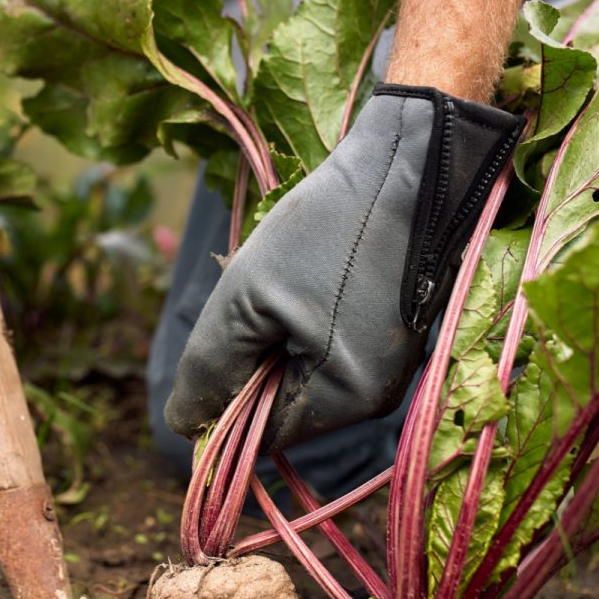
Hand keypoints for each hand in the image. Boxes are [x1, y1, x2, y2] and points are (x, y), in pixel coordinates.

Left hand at [165, 85, 522, 451]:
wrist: (414, 162)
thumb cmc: (328, 229)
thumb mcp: (246, 298)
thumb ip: (211, 367)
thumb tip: (184, 425)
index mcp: (348, 399)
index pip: (264, 435)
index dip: (227, 401)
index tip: (219, 341)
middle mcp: (379, 396)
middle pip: (284, 404)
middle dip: (254, 359)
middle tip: (255, 295)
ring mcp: (392, 364)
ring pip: (302, 373)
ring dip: (275, 335)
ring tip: (284, 277)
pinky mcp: (394, 332)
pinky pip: (329, 347)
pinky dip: (303, 319)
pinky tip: (309, 271)